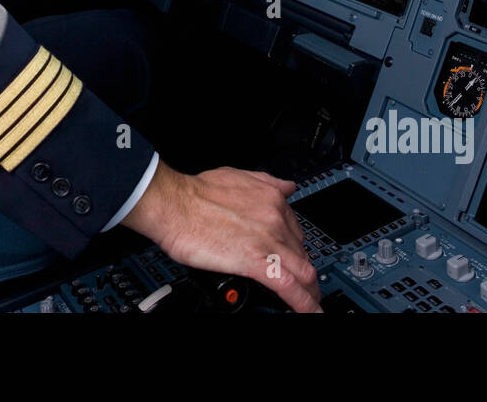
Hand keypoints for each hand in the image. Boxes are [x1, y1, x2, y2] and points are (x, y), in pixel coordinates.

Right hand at [121, 160, 320, 312]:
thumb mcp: (238, 175)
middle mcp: (275, 218)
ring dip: (311, 291)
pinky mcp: (256, 262)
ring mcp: (268, 240)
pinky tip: (308, 311)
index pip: (296, 230)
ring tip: (312, 303)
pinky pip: (289, 287)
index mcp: (272, 199)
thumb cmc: (196, 193)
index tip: (294, 257)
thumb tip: (285, 186)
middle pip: (302, 252)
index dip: (297, 248)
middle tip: (304, 285)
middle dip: (305, 271)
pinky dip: (304, 303)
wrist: (175, 204)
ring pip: (303, 271)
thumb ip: (266, 182)